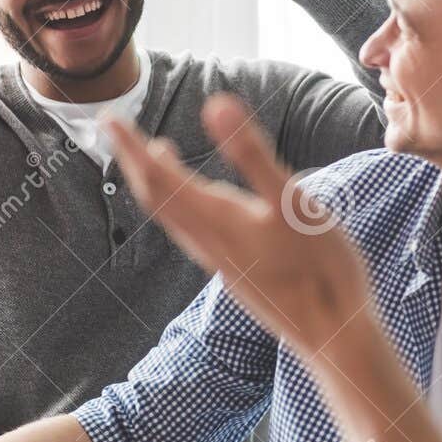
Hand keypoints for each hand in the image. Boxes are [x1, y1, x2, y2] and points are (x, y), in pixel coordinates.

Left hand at [104, 94, 376, 359]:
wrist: (333, 336)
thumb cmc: (321, 267)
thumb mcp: (291, 201)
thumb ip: (252, 153)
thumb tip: (215, 104)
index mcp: (218, 219)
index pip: (158, 177)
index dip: (132, 146)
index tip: (108, 118)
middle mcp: (209, 242)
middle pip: (155, 198)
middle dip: (133, 160)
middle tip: (115, 129)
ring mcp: (222, 260)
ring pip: (172, 218)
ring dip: (154, 184)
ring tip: (152, 156)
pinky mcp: (237, 272)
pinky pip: (191, 232)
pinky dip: (180, 207)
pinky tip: (200, 205)